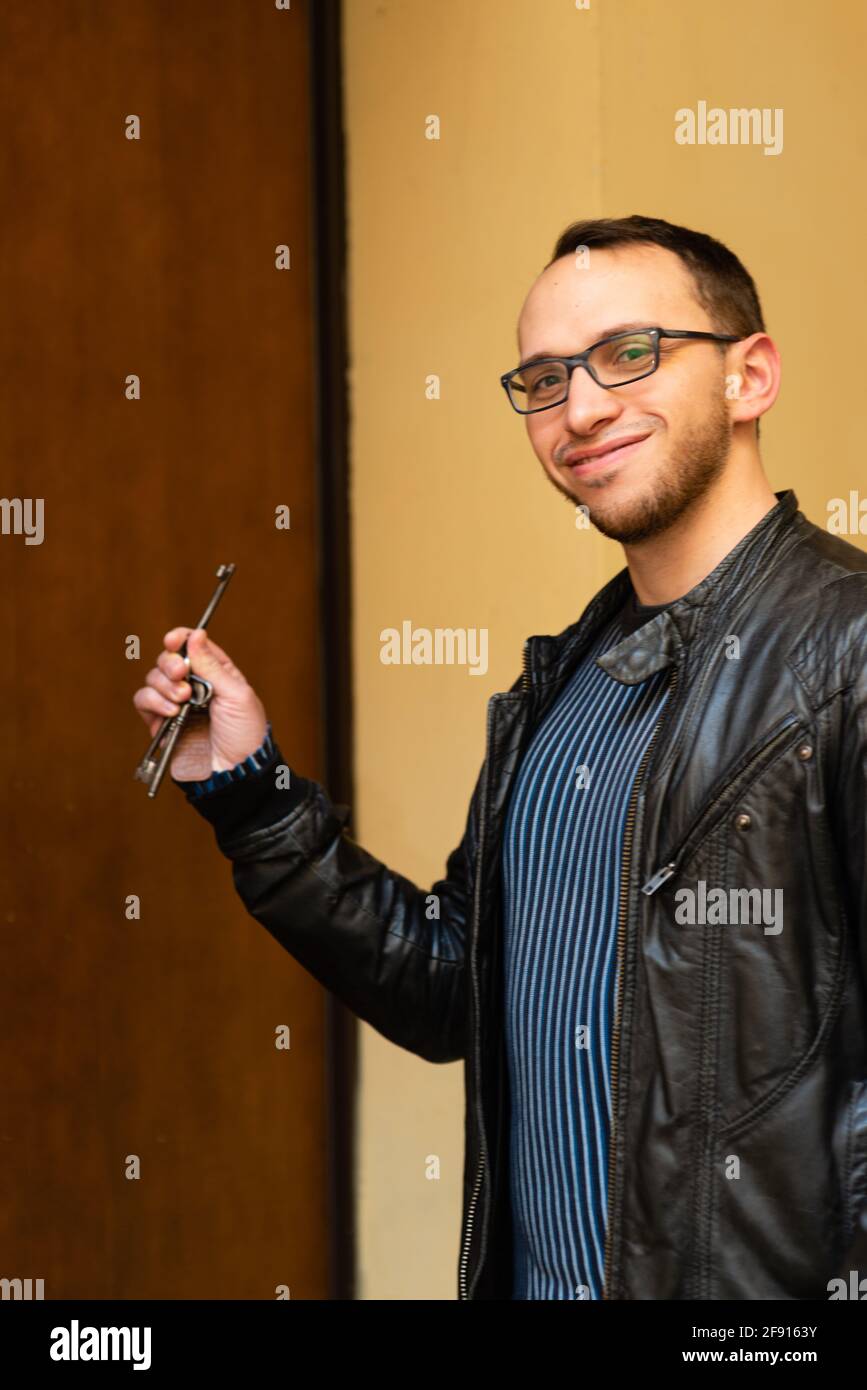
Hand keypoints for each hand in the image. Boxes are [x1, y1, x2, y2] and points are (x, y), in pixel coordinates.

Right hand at [132, 627, 268, 781]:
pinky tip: (171, 711)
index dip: (180, 638)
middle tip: (181, 673)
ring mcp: (175, 703)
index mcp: (216, 673)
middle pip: (168, 658)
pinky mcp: (160, 722)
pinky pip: (143, 700)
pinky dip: (153, 701)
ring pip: (153, 677)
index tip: (173, 639)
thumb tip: (196, 634)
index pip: (192, 646)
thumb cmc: (245, 734)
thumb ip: (212, 665)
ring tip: (182, 699)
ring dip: (164, 684)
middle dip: (170, 662)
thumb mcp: (237, 695)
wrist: (234, 771)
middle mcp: (193, 685)